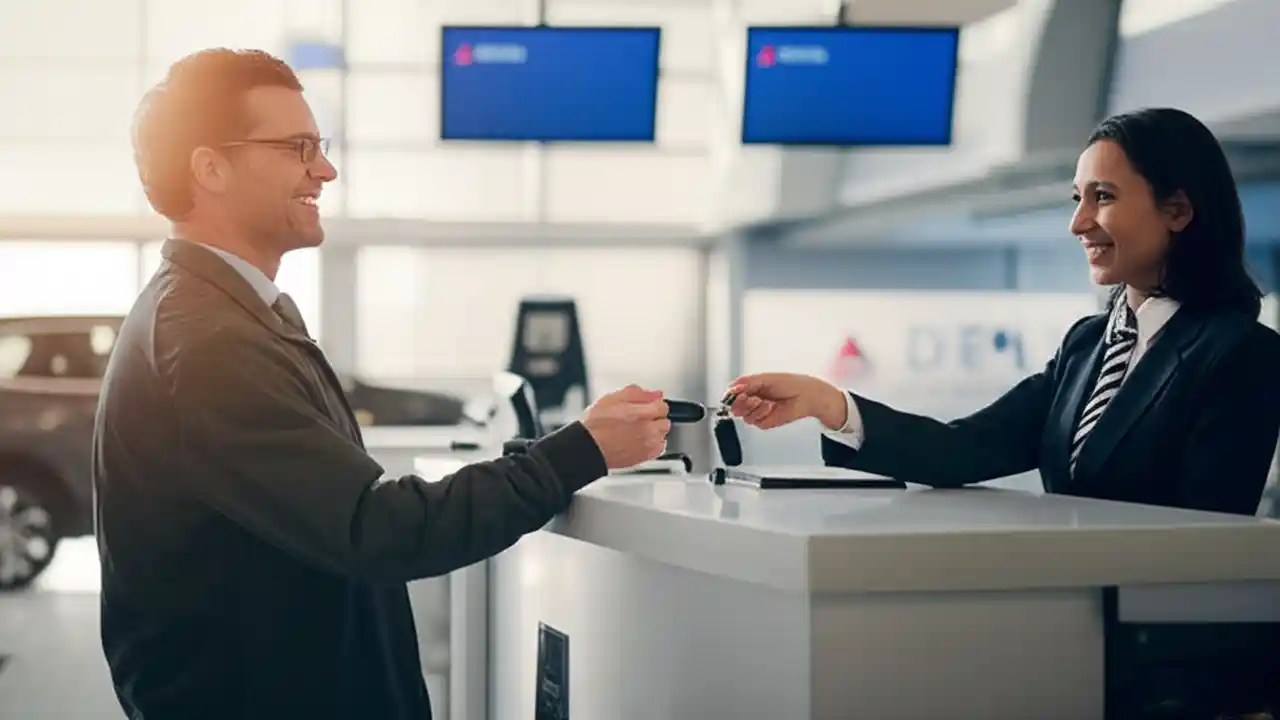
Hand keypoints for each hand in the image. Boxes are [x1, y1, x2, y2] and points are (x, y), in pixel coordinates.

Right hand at [581, 385, 671, 468]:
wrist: (589, 447)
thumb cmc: (597, 425)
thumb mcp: (613, 398)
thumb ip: (638, 393)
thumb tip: (655, 393)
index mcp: (644, 413)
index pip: (663, 405)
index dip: (652, 404)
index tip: (645, 407)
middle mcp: (650, 429)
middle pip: (664, 420)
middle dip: (654, 418)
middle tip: (638, 419)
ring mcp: (649, 445)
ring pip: (662, 435)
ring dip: (654, 431)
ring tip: (636, 431)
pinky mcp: (646, 457)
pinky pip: (658, 448)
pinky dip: (651, 444)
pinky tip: (638, 441)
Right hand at [725, 373, 847, 430]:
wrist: (806, 396)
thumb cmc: (790, 384)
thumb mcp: (765, 379)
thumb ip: (747, 383)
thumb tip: (733, 387)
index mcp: (752, 387)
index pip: (733, 393)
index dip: (731, 394)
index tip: (733, 393)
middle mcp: (753, 400)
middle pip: (735, 406)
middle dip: (739, 402)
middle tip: (746, 397)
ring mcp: (758, 412)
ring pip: (743, 415)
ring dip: (752, 408)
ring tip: (762, 401)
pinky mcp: (765, 421)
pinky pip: (755, 421)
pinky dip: (761, 414)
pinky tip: (769, 407)